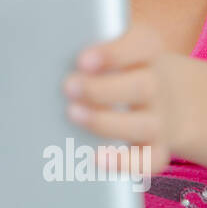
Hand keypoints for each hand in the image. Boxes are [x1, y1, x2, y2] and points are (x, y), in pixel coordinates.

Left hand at [62, 24, 193, 175]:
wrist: (166, 100)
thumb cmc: (114, 69)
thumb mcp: (106, 50)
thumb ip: (78, 45)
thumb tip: (40, 58)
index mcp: (145, 52)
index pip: (143, 45)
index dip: (114, 54)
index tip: (83, 60)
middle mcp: (156, 85)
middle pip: (142, 86)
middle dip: (101, 90)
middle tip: (67, 87)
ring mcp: (159, 120)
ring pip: (143, 124)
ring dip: (105, 122)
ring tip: (72, 115)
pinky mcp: (155, 148)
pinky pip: (149, 160)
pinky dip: (125, 163)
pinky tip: (96, 158)